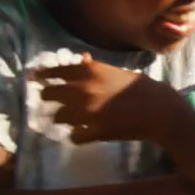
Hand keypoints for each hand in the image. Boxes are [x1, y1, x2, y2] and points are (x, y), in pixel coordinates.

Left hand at [32, 55, 181, 143]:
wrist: (160, 111)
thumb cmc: (143, 88)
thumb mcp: (118, 72)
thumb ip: (96, 68)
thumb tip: (81, 58)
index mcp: (88, 71)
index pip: (54, 72)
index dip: (41, 76)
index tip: (33, 79)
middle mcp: (81, 89)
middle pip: (48, 95)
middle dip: (50, 99)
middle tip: (55, 103)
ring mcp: (85, 111)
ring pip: (58, 118)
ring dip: (64, 119)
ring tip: (74, 121)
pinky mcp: (92, 131)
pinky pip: (73, 136)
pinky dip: (77, 136)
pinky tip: (85, 134)